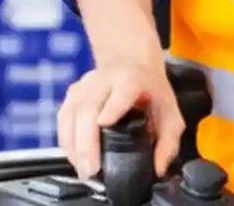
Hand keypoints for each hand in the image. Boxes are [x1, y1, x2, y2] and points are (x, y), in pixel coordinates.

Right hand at [57, 58, 184, 179]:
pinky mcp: (71, 94)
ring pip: (71, 114)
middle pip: (89, 108)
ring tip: (83, 170)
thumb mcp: (170, 112)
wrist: (131, 62)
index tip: (105, 123)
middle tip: (91, 169)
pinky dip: (67, 142)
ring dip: (73, 146)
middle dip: (87, 141)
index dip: (113, 106)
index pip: (122, 91)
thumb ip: (168, 141)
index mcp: (132, 79)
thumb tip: (158, 168)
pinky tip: (75, 159)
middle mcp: (105, 79)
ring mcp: (85, 85)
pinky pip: (63, 120)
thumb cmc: (151, 91)